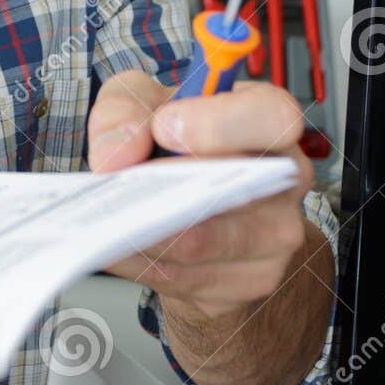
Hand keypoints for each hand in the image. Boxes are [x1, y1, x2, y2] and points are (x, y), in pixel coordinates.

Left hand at [87, 71, 311, 320]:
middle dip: (168, 187)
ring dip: (144, 231)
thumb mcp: (141, 103)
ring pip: (203, 242)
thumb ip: (124, 110)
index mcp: (268, 121)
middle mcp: (281, 179)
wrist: (194, 207)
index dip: (219, 123)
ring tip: (103, 219)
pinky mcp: (249, 280)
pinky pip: (185, 277)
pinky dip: (139, 262)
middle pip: (238, 189)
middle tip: (120, 184)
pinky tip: (113, 246)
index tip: (164, 127)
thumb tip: (116, 153)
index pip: (272, 117)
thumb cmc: (174, 143)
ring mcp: (273, 236)